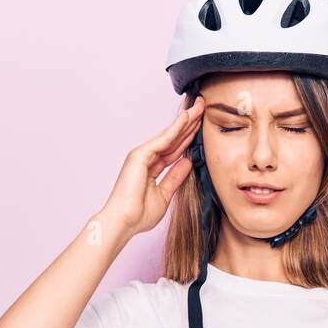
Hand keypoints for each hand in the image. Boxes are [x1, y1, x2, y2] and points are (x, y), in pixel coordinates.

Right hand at [99, 96, 205, 239]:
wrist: (124, 222)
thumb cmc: (139, 215)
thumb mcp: (164, 194)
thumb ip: (175, 177)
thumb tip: (187, 162)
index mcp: (151, 168)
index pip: (174, 150)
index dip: (188, 138)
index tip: (202, 127)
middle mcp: (146, 158)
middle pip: (173, 138)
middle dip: (189, 124)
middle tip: (203, 107)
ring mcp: (142, 155)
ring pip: (169, 135)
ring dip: (185, 120)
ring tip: (199, 106)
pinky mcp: (140, 155)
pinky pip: (163, 139)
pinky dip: (175, 127)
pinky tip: (188, 117)